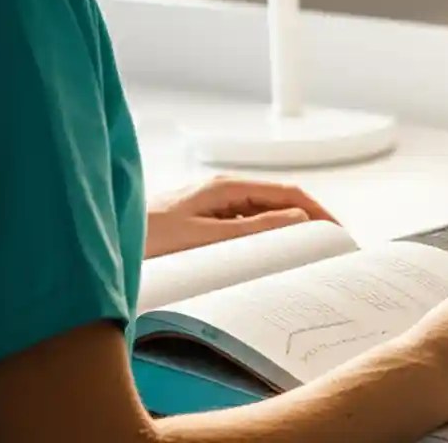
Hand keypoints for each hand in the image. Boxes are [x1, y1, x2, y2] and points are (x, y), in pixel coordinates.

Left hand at [145, 177, 336, 256]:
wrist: (109, 241)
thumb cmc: (149, 237)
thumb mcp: (206, 237)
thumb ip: (253, 229)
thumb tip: (299, 219)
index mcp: (227, 187)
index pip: (288, 192)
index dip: (318, 211)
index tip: (338, 233)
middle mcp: (224, 191)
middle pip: (280, 202)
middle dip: (309, 222)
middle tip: (331, 249)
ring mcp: (215, 205)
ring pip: (264, 216)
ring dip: (288, 233)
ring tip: (308, 257)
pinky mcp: (205, 221)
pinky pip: (247, 227)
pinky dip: (266, 240)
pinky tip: (272, 259)